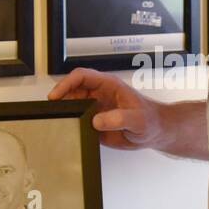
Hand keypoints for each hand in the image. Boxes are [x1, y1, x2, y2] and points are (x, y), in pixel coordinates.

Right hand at [49, 67, 163, 149]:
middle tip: (53, 112)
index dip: (66, 84)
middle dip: (60, 99)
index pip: (81, 76)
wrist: (155, 132)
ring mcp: (95, 108)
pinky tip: (68, 132)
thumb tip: (97, 120)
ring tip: (58, 122)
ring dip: (64, 112)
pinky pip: (77, 120)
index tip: (56, 96)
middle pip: (71, 90)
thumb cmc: (150, 120)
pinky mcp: (94, 122)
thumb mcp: (138, 119)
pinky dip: (70, 125)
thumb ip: (119, 118)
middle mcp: (99, 94)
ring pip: (71, 105)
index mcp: (108, 85)